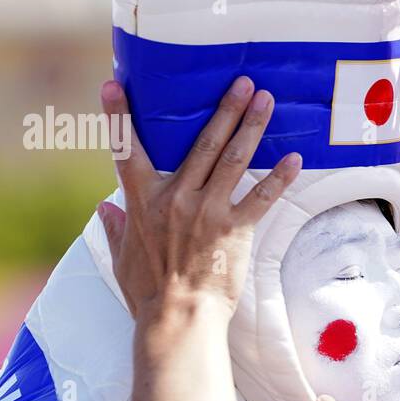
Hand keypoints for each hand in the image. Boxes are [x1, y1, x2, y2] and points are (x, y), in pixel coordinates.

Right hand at [97, 77, 301, 319]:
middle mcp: (175, 198)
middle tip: (241, 81)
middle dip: (223, 108)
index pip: (125, 151)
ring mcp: (206, 211)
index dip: (119, 117)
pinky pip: (260, 197)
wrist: (178, 319)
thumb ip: (115, 228)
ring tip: (266, 100)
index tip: (115, 84)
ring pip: (232, 159)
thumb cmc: (148, 292)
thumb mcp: (121, 257)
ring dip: (251, 126)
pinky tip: (295, 159)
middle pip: (202, 142)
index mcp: (142, 201)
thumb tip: (104, 208)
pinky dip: (279, 177)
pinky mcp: (234, 230)